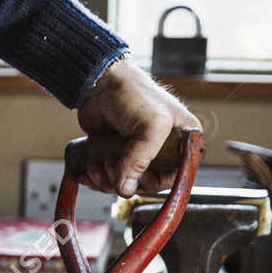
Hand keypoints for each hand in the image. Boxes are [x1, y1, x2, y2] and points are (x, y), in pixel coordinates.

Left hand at [75, 58, 199, 195]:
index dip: (156, 182)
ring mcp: (135, 152)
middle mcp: (161, 148)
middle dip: (125, 180)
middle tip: (112, 164)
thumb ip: (141, 161)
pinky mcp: (114, 153)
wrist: (99, 83)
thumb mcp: (150, 126)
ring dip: (107, 181)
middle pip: (145, 183)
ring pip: (123, 184)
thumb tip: (125, 189)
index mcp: (182, 140)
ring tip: (98, 164)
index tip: (140, 176)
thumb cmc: (133, 94)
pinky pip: (107, 178)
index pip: (175, 175)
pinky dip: (96, 179)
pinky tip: (89, 170)